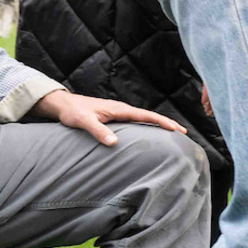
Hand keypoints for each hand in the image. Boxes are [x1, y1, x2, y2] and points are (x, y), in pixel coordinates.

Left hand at [30, 89, 185, 146]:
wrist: (63, 104)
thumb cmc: (73, 112)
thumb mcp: (83, 121)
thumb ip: (98, 131)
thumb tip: (113, 143)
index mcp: (119, 109)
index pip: (146, 116)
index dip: (162, 122)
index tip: (177, 129)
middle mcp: (122, 109)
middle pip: (150, 116)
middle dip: (167, 123)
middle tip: (183, 133)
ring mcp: (119, 113)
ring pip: (144, 118)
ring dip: (159, 124)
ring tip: (173, 133)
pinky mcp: (115, 117)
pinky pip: (137, 121)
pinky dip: (148, 125)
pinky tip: (150, 132)